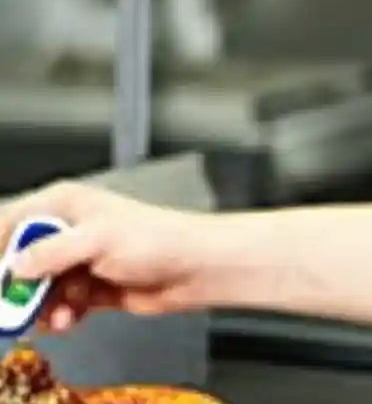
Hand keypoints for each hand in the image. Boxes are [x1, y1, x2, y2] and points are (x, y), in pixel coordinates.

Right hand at [0, 181, 211, 332]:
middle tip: (19, 308)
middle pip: (20, 262)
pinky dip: (61, 315)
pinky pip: (61, 305)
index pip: (10, 222)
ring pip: (39, 288)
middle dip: (18, 288)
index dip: (0, 249)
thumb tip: (14, 267)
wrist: (198, 267)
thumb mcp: (96, 240)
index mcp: (65, 205)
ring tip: (57, 316)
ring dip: (42, 306)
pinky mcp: (92, 287)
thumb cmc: (159, 238)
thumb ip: (50, 253)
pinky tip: (69, 319)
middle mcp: (68, 231)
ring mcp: (80, 261)